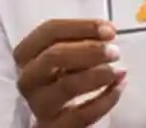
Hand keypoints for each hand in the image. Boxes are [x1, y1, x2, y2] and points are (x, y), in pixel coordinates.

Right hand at [12, 18, 126, 126]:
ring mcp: (38, 105)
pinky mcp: (53, 127)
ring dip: (97, 74)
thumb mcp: (67, 55)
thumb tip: (107, 32)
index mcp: (26, 54)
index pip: (49, 31)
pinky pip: (81, 114)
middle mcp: (28, 78)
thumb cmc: (64, 76)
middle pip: (54, 56)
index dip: (81, 27)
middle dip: (89, 50)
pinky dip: (104, 100)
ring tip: (118, 70)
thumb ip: (81, 41)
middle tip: (115, 52)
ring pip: (67, 85)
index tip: (110, 30)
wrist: (59, 115)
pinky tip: (119, 87)